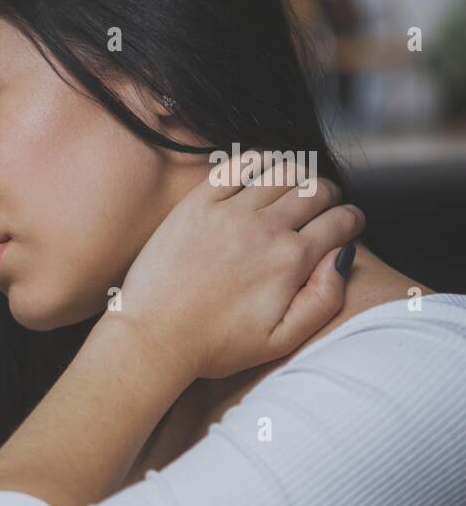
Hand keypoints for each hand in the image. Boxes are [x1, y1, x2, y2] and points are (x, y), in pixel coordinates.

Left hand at [114, 156, 364, 381]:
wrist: (152, 337)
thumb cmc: (213, 344)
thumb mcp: (282, 340)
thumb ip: (325, 300)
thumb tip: (343, 257)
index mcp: (290, 260)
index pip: (341, 220)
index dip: (352, 220)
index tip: (348, 224)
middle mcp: (264, 228)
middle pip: (316, 189)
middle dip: (329, 195)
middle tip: (323, 206)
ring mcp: (228, 212)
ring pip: (282, 170)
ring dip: (298, 175)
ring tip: (295, 189)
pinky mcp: (196, 205)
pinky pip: (237, 165)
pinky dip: (258, 161)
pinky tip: (261, 171)